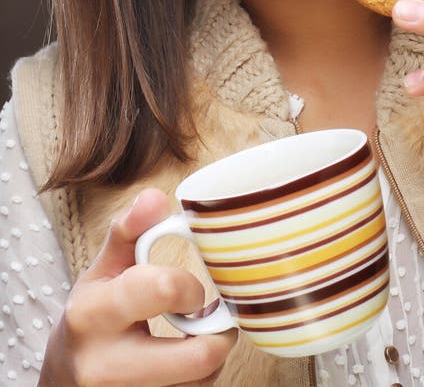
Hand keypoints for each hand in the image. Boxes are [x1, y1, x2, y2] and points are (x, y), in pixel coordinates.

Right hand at [40, 189, 235, 386]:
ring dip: (210, 360)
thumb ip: (129, 232)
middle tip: (212, 318)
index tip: (194, 291)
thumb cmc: (91, 319)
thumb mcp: (101, 272)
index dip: (192, 288)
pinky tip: (184, 366)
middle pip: (197, 358)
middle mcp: (104, 365)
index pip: (165, 290)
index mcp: (94, 313)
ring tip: (195, 340)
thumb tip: (156, 197)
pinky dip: (199, 381)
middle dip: (219, 335)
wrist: (64, 380)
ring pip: (200, 383)